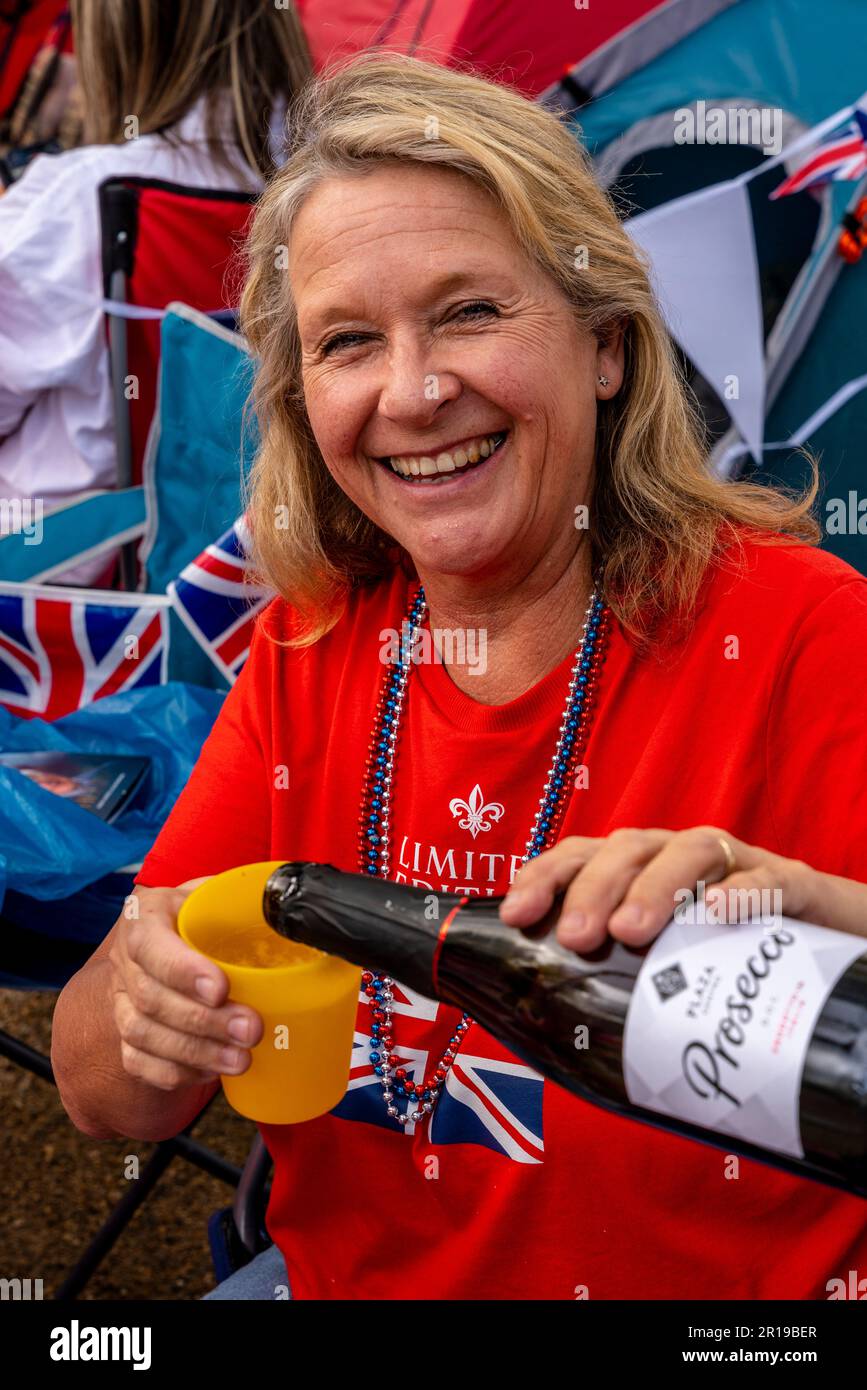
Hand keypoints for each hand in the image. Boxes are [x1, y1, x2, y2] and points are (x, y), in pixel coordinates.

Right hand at [107, 880, 263, 1091]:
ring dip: (195, 1053)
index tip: (221, 989)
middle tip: (250, 1030)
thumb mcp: (216, 893)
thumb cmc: (201, 914)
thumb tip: (288, 908)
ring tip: (240, 1059)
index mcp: (144, 917)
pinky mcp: (125, 1035)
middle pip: (151, 998)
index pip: (149, 944)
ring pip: (142, 1035)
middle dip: (204, 1021)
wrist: (168, 932)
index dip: (182, 970)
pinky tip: (211, 1071)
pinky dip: (175, 1072)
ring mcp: (121, 1000)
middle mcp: (125, 960)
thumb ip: (242, 898)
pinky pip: (138, 1063)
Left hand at [498, 827, 819, 950]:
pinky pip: (766, 878)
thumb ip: (615, 979)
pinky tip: (718, 913)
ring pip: (689, 850)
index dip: (544, 877)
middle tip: (575, 938)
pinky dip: (741, 891)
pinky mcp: (788, 882)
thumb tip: (554, 1032)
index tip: (515, 915)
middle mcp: (677, 854)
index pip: (580, 855)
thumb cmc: (722, 953)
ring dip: (654, 885)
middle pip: (627, 849)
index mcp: (638, 867)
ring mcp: (734, 863)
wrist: (821, 942)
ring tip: (631, 931)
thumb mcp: (663, 961)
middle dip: (594, 888)